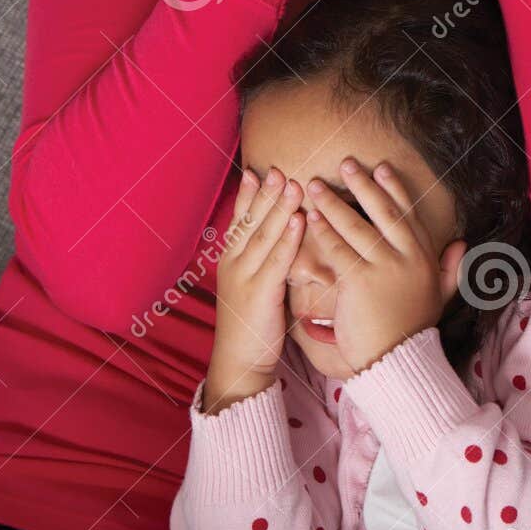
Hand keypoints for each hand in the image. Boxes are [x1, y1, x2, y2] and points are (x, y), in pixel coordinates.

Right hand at [207, 169, 304, 412]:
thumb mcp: (254, 285)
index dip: (248, 195)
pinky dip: (288, 238)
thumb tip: (281, 236)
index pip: (239, 220)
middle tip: (277, 167)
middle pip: (249, 221)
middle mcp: (234, 264)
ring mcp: (245, 277)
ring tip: (291, 182)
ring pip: (263, 235)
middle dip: (264, 193)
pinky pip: (277, 260)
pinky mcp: (260, 294)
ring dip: (278, 207)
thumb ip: (264, 261)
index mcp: (231, 261)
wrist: (240, 362)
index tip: (256, 169)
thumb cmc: (253, 325)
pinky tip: (299, 219)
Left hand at [305, 159, 466, 374]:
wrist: (397, 360)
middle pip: (383, 213)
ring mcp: (384, 268)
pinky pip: (338, 250)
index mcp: (423, 257)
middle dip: (363, 185)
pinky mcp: (360, 281)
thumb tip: (461, 243)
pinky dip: (323, 232)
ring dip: (334, 203)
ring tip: (314, 185)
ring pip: (356, 227)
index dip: (393, 190)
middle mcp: (406, 257)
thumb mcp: (441, 296)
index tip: (381, 168)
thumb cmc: (413, 329)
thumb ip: (451, 269)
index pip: (407, 215)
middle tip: (345, 163)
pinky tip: (310, 218)